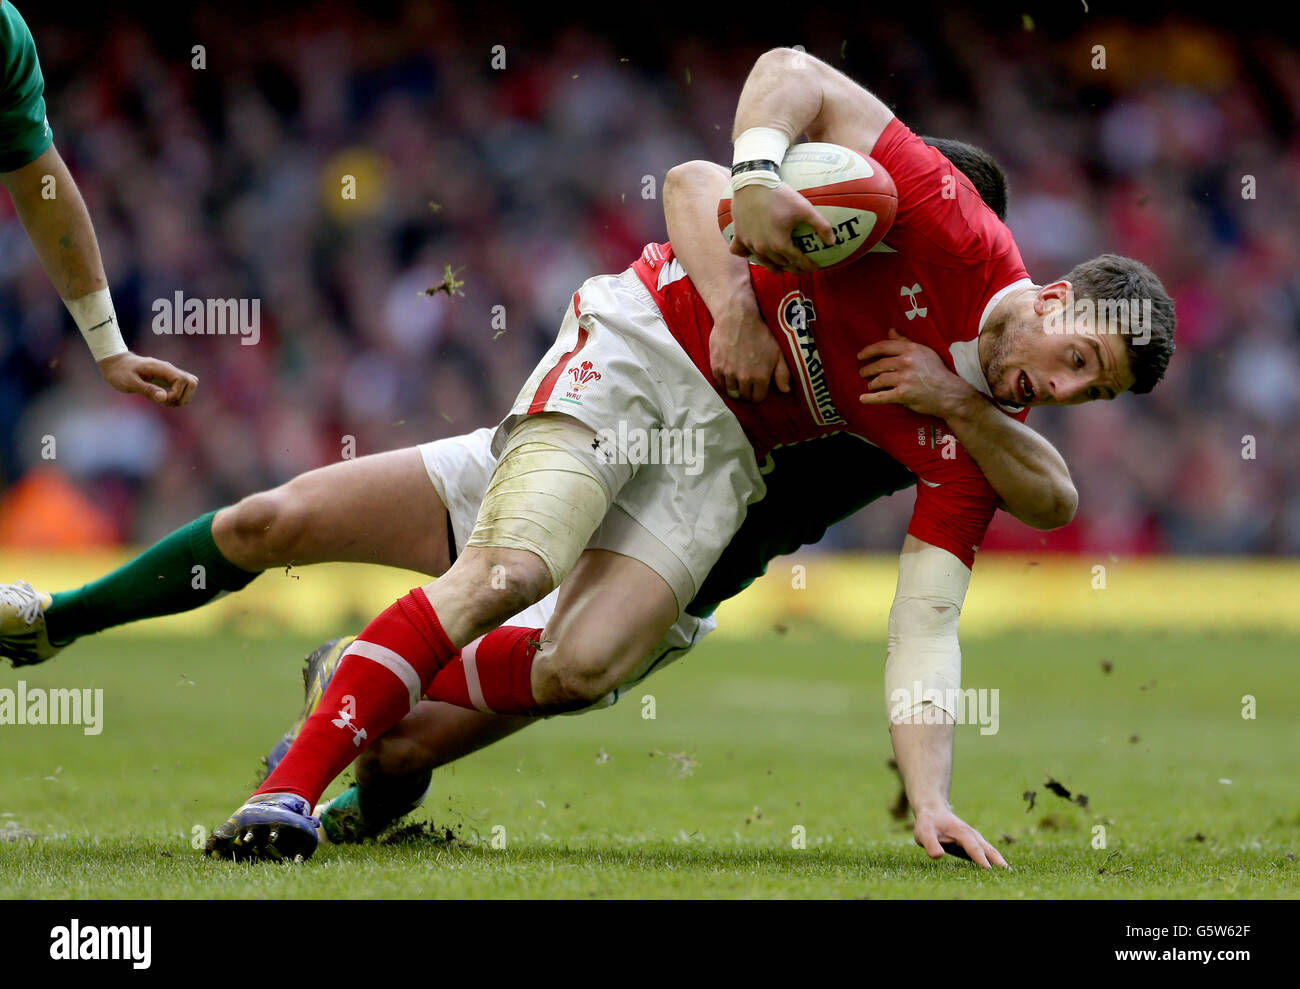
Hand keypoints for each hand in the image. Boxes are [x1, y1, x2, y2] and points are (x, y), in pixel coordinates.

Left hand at [98, 352, 198, 406]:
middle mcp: (169, 369)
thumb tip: (164, 398)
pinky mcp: (169, 379)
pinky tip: (165, 399)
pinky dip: (179, 396)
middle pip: (192, 381)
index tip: (162, 399)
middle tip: (167, 402)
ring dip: (183, 397)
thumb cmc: (120, 372)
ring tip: (166, 402)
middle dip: (183, 396)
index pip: (183, 379)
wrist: (115, 363)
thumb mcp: (129, 383)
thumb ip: (147, 390)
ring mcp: (170, 374)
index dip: (177, 393)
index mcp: (161, 368)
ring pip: (191, 384)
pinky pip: (184, 387)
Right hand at [709, 290, 790, 401]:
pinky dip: (723, 381)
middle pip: (744, 396)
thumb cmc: (760, 333)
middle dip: (747, 392)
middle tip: (748, 383)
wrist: (737, 318)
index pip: (758, 398)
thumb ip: (783, 373)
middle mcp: (744, 378)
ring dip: (735, 387)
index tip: (758, 388)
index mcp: (761, 377)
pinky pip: (719, 383)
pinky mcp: (716, 367)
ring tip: (737, 379)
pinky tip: (728, 375)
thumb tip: (785, 390)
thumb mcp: (778, 352)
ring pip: (731, 391)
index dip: (759, 394)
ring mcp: (729, 373)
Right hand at [729, 183, 833, 273]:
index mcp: (780, 244)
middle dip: (794, 268)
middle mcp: (763, 249)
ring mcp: (749, 243)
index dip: (808, 266)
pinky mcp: (738, 236)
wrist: (753, 182)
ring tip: (782, 268)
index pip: (797, 261)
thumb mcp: (805, 208)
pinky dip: (747, 254)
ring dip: (774, 267)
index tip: (815, 267)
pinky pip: (740, 252)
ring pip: (763, 263)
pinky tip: (754, 253)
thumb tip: (832, 242)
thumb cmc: (780, 195)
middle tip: (801, 268)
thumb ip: (821, 226)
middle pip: (781, 264)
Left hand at [858, 328, 976, 417]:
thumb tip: (890, 331)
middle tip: (863, 372)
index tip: (860, 356)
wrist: (949, 393)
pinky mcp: (903, 395)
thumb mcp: (924, 352)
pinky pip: (881, 396)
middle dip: (867, 369)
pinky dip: (870, 398)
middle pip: (879, 364)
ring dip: (871, 383)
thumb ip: (905, 341)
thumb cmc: (937, 371)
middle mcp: (906, 362)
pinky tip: (862, 398)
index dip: (868, 351)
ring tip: (870, 385)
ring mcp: (904, 379)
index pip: (883, 346)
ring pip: (878, 380)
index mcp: (910, 349)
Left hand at [913, 804, 1009, 869]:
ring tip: (1010, 877)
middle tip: (1010, 876)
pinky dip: (995, 863)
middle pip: (990, 851)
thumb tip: (938, 856)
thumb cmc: (928, 823)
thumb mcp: (924, 832)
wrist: (933, 812)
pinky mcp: (974, 846)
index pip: (974, 849)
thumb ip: (930, 843)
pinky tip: (999, 874)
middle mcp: (973, 837)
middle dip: (999, 863)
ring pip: (992, 853)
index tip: (990, 872)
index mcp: (963, 833)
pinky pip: (988, 855)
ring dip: (1000, 864)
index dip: (981, 860)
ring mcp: (976, 841)